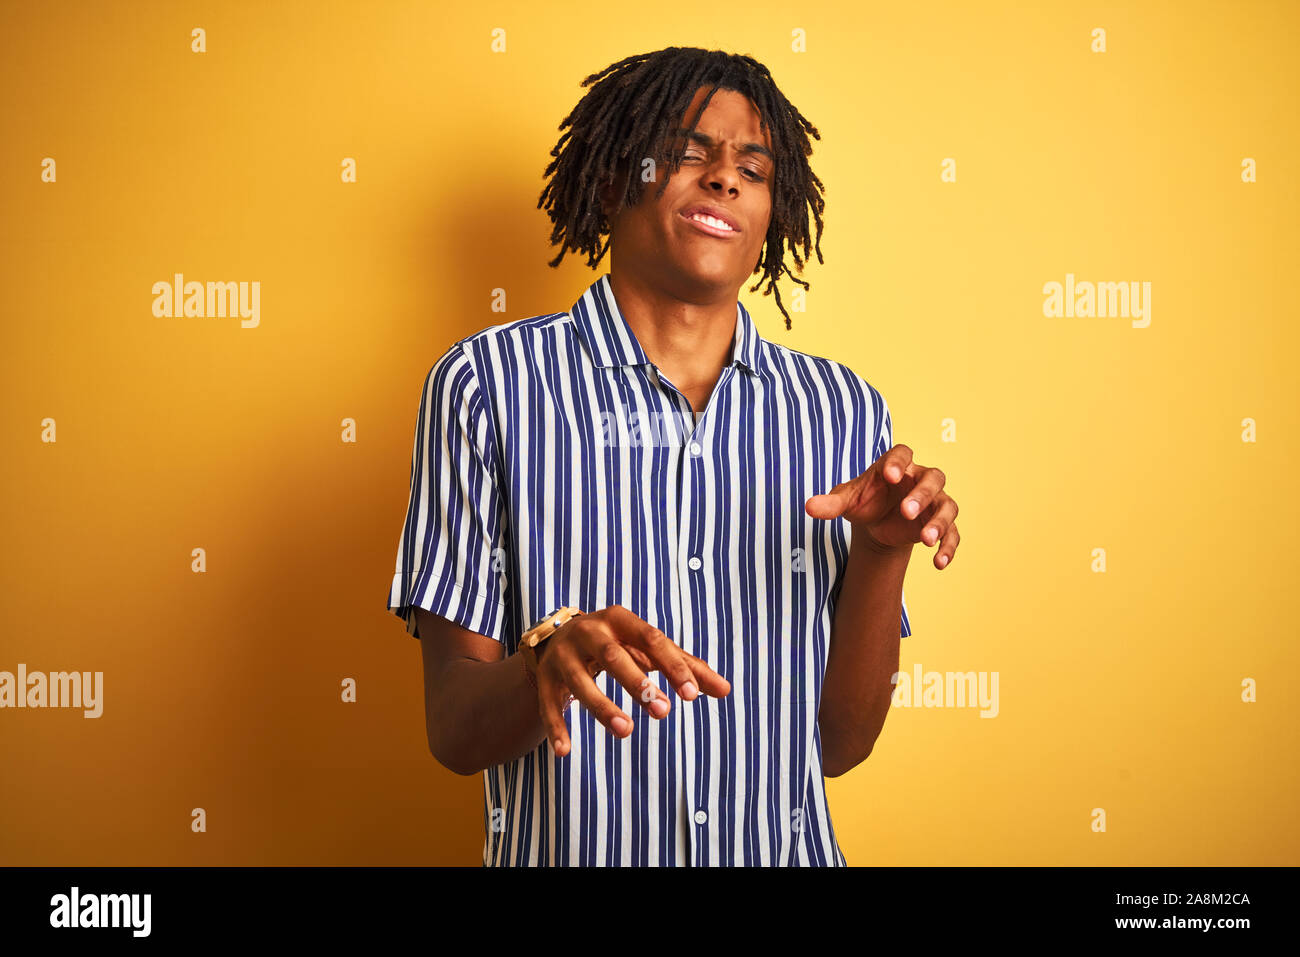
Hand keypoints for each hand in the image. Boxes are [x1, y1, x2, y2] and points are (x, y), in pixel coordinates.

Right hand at [530, 605, 730, 756]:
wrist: (561, 639)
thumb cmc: (619, 645)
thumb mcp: (648, 649)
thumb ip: (685, 667)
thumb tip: (726, 690)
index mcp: (620, 620)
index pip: (651, 639)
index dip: (672, 666)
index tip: (692, 695)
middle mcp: (589, 631)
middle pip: (613, 656)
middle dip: (637, 683)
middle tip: (662, 711)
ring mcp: (563, 655)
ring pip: (580, 682)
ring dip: (602, 707)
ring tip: (626, 731)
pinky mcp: (544, 679)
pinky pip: (549, 704)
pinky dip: (556, 727)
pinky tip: (565, 752)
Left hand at [804, 444, 960, 569]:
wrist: (876, 524)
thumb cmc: (864, 502)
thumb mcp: (846, 501)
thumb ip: (831, 503)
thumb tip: (808, 507)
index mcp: (896, 466)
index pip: (902, 454)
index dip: (898, 462)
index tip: (890, 475)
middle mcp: (919, 479)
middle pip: (932, 478)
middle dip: (921, 495)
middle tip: (906, 512)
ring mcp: (933, 502)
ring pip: (946, 505)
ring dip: (939, 522)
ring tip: (926, 541)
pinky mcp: (939, 524)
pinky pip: (952, 533)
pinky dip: (948, 547)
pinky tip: (938, 563)